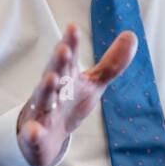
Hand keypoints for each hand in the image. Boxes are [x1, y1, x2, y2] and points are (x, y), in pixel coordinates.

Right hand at [16, 24, 136, 165]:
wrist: (44, 137)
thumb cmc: (69, 103)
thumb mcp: (93, 84)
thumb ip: (111, 63)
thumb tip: (132, 35)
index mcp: (66, 76)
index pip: (69, 57)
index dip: (71, 43)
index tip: (73, 28)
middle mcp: (53, 90)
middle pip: (55, 72)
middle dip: (58, 61)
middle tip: (63, 49)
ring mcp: (42, 112)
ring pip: (43, 99)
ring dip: (46, 89)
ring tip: (50, 78)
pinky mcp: (36, 135)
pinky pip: (33, 134)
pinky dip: (33, 133)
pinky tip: (34, 131)